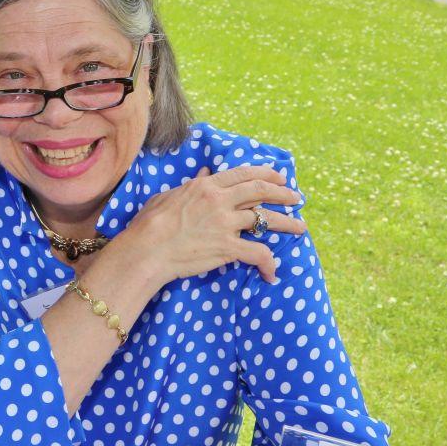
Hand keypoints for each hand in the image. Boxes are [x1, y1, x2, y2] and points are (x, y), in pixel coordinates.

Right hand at [126, 164, 306, 284]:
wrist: (146, 250)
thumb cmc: (149, 223)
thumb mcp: (169, 196)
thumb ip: (191, 184)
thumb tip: (205, 173)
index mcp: (206, 186)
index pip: (244, 174)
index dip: (267, 173)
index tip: (280, 176)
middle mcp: (219, 200)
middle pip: (261, 191)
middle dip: (283, 193)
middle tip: (295, 198)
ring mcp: (226, 224)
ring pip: (267, 219)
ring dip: (288, 223)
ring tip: (300, 227)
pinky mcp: (228, 247)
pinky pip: (258, 253)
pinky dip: (269, 263)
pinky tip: (272, 272)